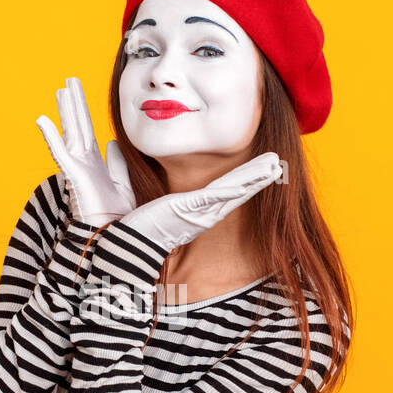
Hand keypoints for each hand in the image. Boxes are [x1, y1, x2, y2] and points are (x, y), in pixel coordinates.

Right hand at [36, 76, 135, 225]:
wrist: (115, 238)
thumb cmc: (120, 219)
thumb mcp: (123, 185)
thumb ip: (118, 164)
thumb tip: (113, 143)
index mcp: (95, 166)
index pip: (88, 134)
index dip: (84, 115)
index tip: (79, 97)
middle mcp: (84, 165)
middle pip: (79, 126)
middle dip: (75, 104)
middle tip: (70, 81)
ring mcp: (78, 169)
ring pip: (72, 132)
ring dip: (67, 110)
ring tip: (63, 88)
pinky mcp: (74, 176)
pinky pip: (60, 152)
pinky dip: (51, 136)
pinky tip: (42, 118)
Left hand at [120, 153, 282, 251]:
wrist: (123, 246)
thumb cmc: (125, 224)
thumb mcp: (125, 187)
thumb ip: (121, 168)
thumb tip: (114, 146)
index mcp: (190, 209)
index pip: (221, 190)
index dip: (242, 179)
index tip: (259, 168)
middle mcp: (201, 213)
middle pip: (236, 191)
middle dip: (257, 177)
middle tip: (278, 163)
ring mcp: (200, 213)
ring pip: (234, 191)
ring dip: (255, 179)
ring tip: (276, 166)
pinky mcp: (194, 211)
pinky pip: (220, 197)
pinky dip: (238, 188)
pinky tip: (254, 180)